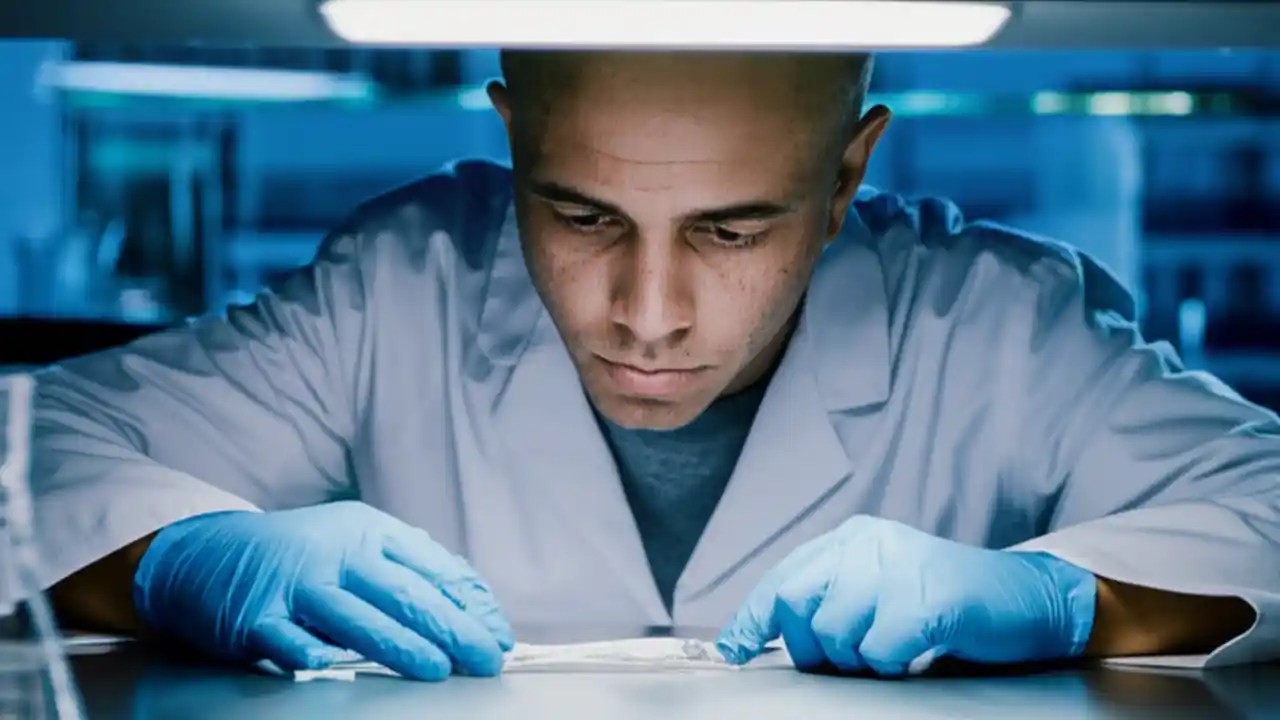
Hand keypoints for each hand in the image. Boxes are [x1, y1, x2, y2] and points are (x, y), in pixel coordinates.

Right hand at [133, 501, 514, 680]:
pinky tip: (334, 664)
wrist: (204, 551)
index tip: (498, 636)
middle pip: (404, 593)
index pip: (433, 568)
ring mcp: (295, 583)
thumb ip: (410, 567)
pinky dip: (311, 652)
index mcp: (369, 531)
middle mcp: (336, 551)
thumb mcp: (357, 543)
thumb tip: (474, 607)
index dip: (471, 605)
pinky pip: (288, 638)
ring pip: (356, 616)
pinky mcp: (255, 614)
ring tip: (438, 668)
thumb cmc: (298, 556)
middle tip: (485, 659)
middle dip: (452, 629)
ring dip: (400, 645)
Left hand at [716, 516, 1095, 675]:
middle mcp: (868, 542)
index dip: (753, 618)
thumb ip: (829, 598)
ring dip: (857, 658)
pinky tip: (915, 652)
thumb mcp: (878, 587)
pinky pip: (879, 649)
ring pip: (834, 631)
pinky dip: (892, 664)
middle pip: (795, 601)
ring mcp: (897, 566)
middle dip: (809, 645)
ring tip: (891, 650)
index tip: (735, 650)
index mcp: (851, 538)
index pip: (782, 577)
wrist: (1027, 598)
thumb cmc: (946, 602)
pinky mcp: (926, 599)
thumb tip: (771, 634)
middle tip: (843, 659)